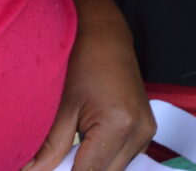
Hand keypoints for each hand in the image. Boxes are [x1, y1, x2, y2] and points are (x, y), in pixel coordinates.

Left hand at [23, 10, 154, 170]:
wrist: (107, 38)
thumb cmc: (86, 63)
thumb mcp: (63, 108)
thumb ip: (48, 150)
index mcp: (118, 125)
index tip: (49, 170)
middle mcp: (138, 132)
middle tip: (57, 162)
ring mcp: (146, 132)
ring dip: (92, 168)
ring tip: (71, 153)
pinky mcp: (147, 131)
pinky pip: (125, 161)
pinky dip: (104, 161)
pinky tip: (88, 148)